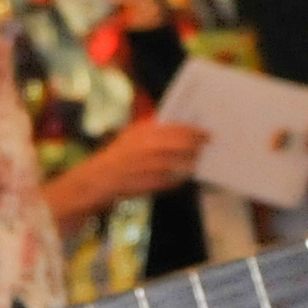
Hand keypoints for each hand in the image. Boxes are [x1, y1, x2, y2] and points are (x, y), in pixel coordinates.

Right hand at [63, 119, 206, 210]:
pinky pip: (174, 179)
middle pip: (184, 145)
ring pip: (182, 163)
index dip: (196, 131)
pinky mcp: (153, 182)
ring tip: (197, 161)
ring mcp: (152, 165)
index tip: (207, 133)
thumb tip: (179, 125)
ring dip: (192, 162)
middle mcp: (149, 146)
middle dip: (198, 145)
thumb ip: (152, 129)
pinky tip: (184, 176)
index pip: (179, 129)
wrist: (100, 179)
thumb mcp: (132, 135)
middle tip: (207, 146)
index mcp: (145, 132)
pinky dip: (181, 178)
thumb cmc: (119, 156)